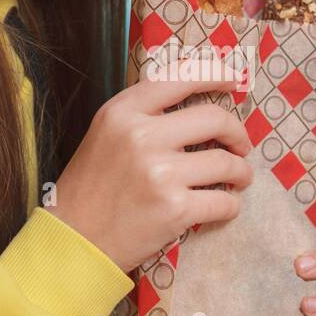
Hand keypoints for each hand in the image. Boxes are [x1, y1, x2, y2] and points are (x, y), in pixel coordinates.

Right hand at [50, 66, 252, 274]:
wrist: (74, 241)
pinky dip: (230, 205)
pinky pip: (223, 201)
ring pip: (226, 163)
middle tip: (240, 145)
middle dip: (237, 132)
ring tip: (238, 179)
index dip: (215, 74)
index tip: (234, 81)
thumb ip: (144, 113)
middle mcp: (142, 136)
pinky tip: (223, 206)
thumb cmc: (92, 188)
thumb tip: (198, 100)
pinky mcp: (175, 209)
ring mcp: (160, 173)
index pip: (181, 77)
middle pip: (214, 118)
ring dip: (240, 172)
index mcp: (123, 112)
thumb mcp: (106, 133)